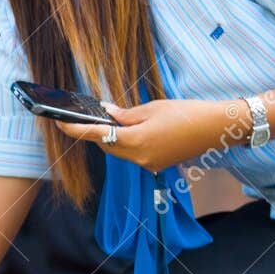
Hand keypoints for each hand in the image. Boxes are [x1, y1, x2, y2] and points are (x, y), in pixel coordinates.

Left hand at [57, 98, 243, 172]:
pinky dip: (126, 142)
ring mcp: (148, 165)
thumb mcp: (153, 108)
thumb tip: (106, 113)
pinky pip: (133, 154)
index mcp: (136, 141)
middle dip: (96, 131)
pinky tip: (130, 130)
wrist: (215, 129)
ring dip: (112, 137)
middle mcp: (139, 158)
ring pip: (119, 151)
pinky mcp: (156, 165)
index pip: (97, 134)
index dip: (75, 129)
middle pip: (107, 145)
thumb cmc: (187, 113)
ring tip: (110, 120)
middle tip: (86, 116)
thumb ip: (126, 114)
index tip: (59, 122)